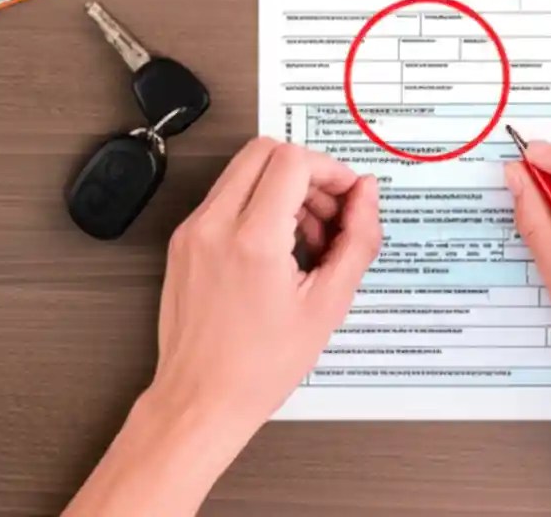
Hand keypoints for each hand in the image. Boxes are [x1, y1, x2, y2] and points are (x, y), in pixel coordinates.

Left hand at [153, 137, 381, 429]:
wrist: (202, 399)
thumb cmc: (258, 367)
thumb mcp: (328, 305)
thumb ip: (357, 241)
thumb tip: (367, 196)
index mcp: (253, 240)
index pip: (293, 161)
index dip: (330, 170)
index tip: (347, 196)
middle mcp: (215, 226)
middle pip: (265, 150)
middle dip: (307, 172)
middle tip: (329, 210)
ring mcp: (193, 231)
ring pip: (244, 170)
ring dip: (283, 187)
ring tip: (308, 236)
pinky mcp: (183, 241)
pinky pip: (226, 198)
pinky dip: (258, 206)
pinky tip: (279, 248)